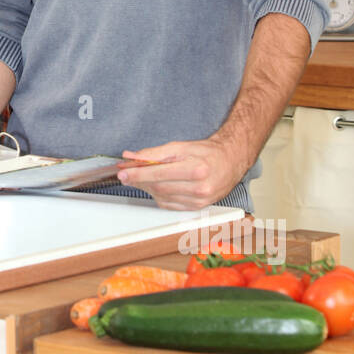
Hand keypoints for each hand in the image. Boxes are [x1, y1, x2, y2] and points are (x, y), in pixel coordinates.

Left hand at [115, 136, 248, 210]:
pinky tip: (157, 186)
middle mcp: (199, 187)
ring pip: (162, 197)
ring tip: (142, 177)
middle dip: (139, 180)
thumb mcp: (181, 146)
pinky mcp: (196, 207)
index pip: (159, 173)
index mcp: (196, 169)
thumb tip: (132, 157)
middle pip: (159, 187)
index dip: (138, 174)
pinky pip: (169, 205)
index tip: (123, 172)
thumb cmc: (207, 153)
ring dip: (148, 188)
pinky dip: (158, 196)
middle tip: (126, 174)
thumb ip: (154, 153)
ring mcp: (198, 200)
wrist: (230, 162)